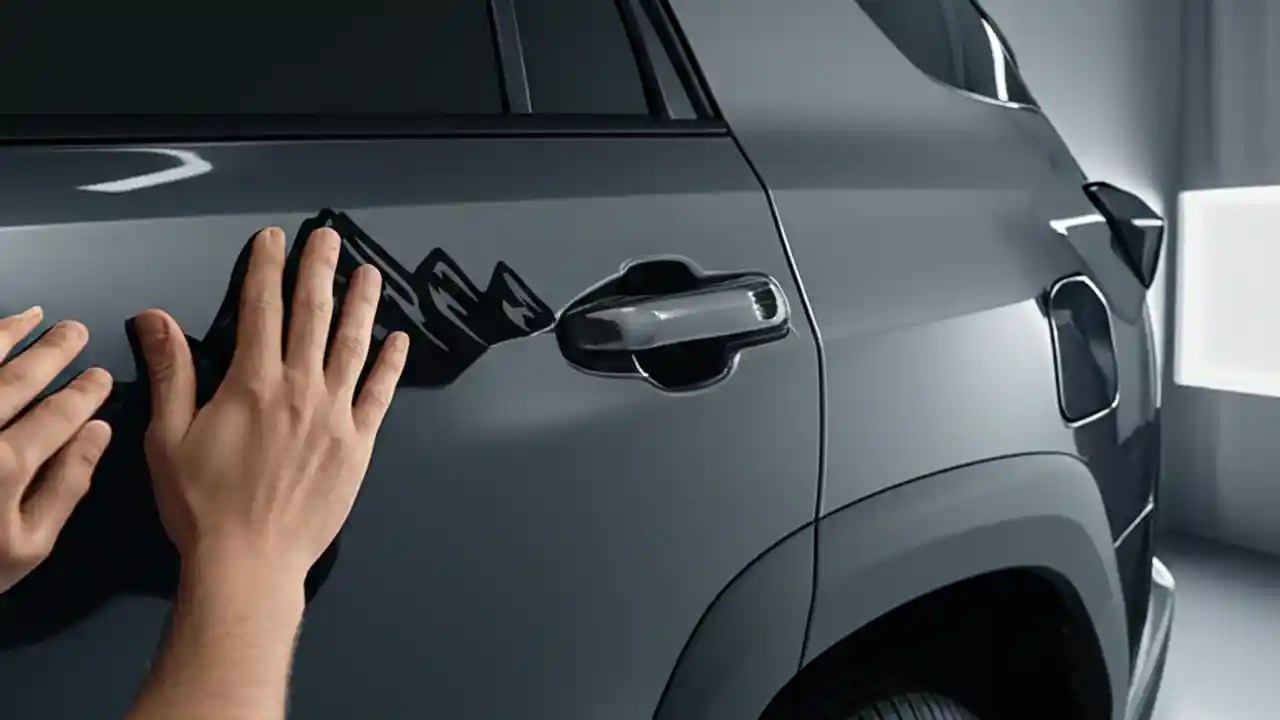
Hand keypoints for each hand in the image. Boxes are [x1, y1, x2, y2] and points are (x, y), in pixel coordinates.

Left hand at [0, 307, 112, 593]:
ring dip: (5, 333)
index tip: (101, 375)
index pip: (59, 413)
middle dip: (52, 351)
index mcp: (5, 465)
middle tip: (74, 330)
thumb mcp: (29, 545)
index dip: (85, 391)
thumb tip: (98, 433)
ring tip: (30, 316)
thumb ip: (67, 484)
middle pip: (16, 378)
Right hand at [136, 226, 407, 586]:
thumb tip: (154, 319)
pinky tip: (398, 340)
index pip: (260, 308)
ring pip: (352, 345)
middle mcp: (299, 388)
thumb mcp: (168, 437)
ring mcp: (334, 415)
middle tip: (328, 236)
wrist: (249, 562)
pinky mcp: (358, 444)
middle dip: (319, 269)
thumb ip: (170, 372)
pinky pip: (379, 394)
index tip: (273, 239)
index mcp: (252, 382)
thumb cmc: (203, 507)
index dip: (267, 267)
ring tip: (368, 271)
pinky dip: (390, 364)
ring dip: (361, 304)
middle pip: (312, 314)